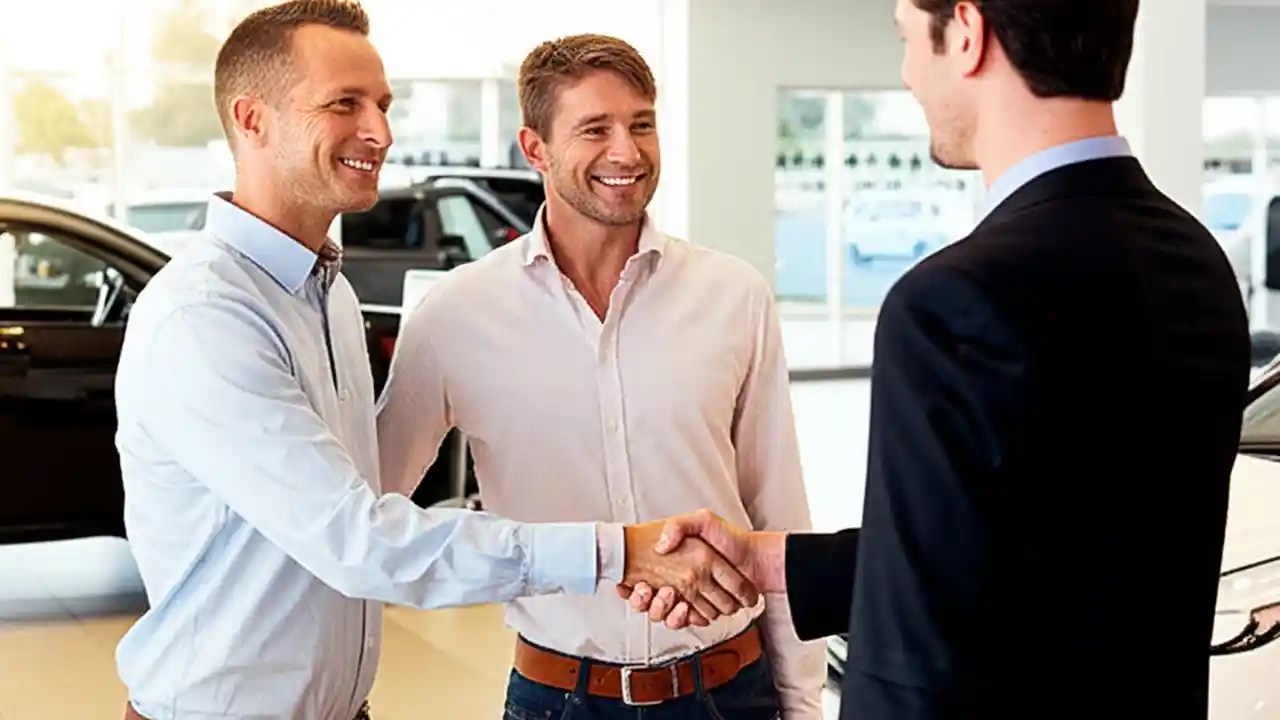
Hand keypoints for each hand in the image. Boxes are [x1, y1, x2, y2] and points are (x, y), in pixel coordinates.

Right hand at [622, 519, 759, 628]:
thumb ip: (679, 526)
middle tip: (646, 589)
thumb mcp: (702, 520)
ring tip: (666, 595)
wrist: (757, 559)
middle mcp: (682, 580)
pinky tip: (682, 608)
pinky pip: (684, 621)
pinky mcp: (701, 610)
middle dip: (645, 599)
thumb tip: (661, 545)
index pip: (643, 577)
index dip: (634, 586)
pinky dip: (680, 618)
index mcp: (677, 562)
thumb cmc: (732, 539)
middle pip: (651, 600)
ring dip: (661, 609)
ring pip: (664, 614)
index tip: (631, 583)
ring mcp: (691, 596)